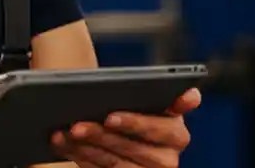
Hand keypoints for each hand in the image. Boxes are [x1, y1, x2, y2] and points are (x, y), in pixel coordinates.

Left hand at [50, 88, 201, 166]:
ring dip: (85, 147)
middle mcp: (169, 157)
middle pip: (131, 146)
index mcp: (176, 131)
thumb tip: (189, 96)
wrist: (128, 134)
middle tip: (76, 125)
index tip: (110, 117)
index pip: (160, 127)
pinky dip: (80, 157)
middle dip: (101, 135)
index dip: (134, 122)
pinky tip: (65, 145)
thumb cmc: (139, 111)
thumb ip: (158, 93)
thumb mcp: (148, 101)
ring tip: (65, 133)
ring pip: (114, 163)